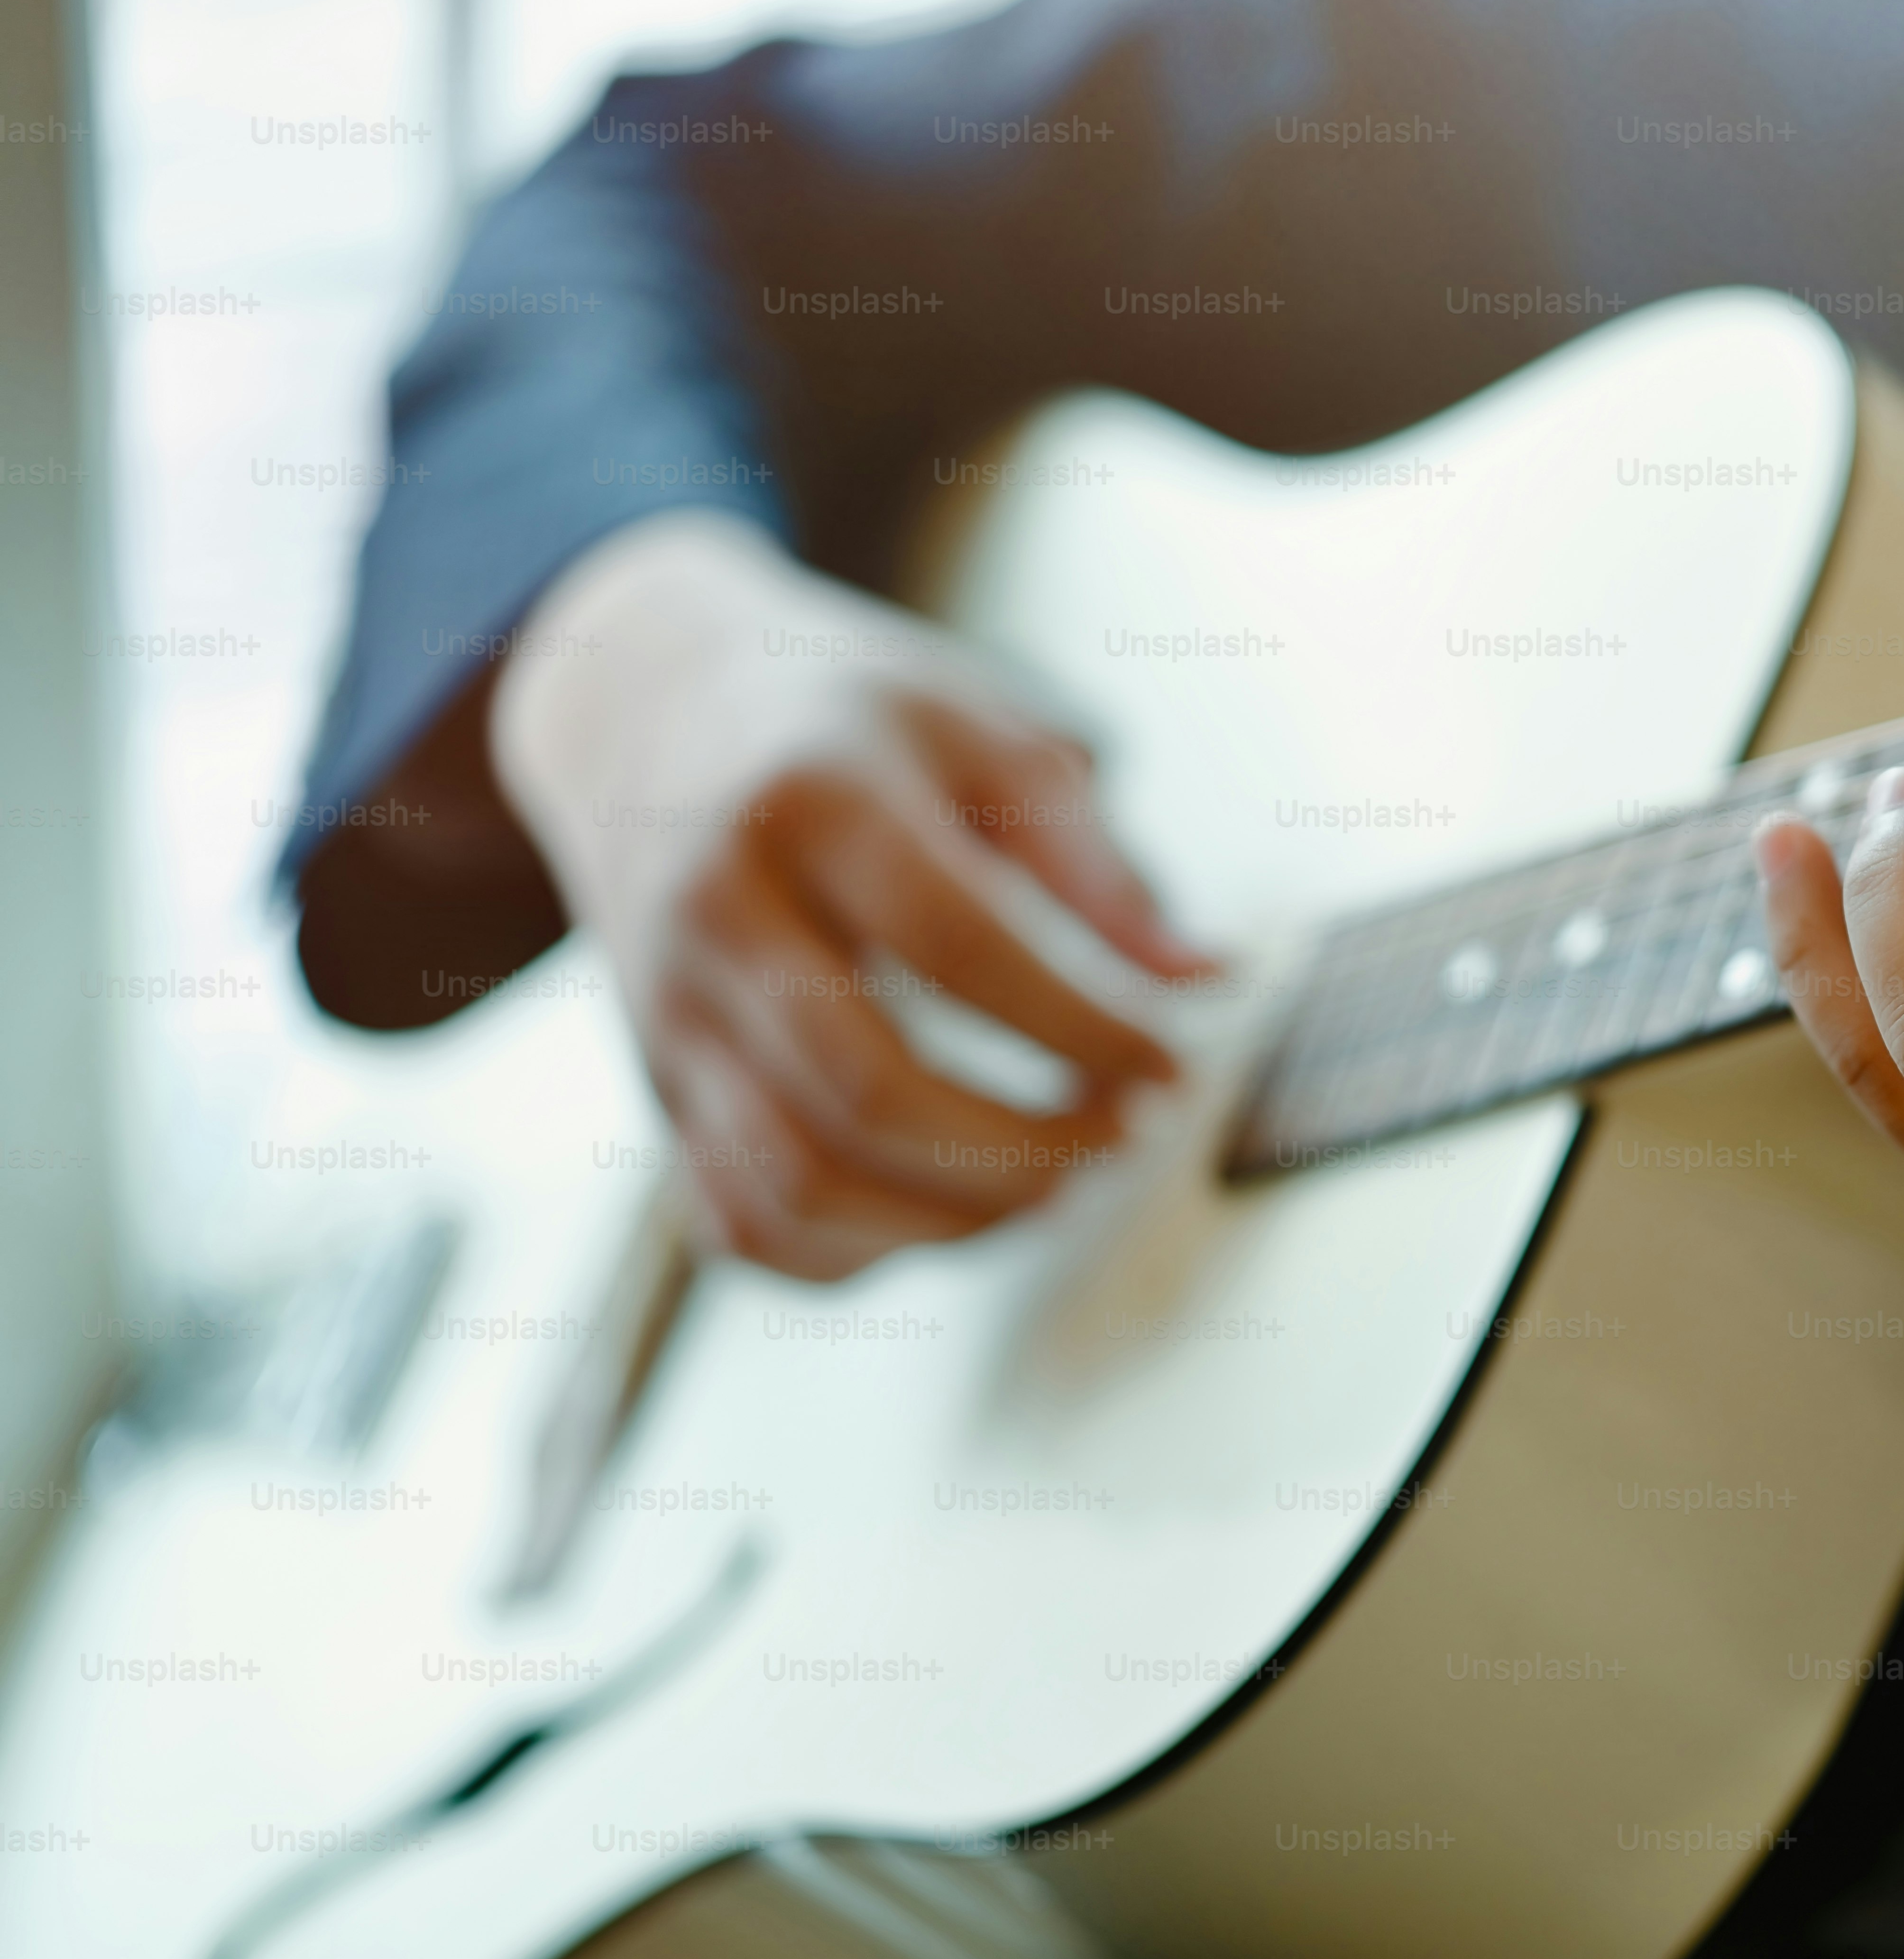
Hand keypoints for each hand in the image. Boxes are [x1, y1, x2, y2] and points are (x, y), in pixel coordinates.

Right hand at [492, 511, 1206, 1279]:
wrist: (643, 703)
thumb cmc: (846, 718)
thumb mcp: (981, 732)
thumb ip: (1095, 861)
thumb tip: (1205, 979)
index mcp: (811, 803)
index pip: (962, 950)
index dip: (1086, 1027)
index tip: (1175, 1066)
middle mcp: (718, 913)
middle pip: (871, 1093)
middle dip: (1027, 1148)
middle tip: (1125, 1135)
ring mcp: (671, 1012)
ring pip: (801, 1186)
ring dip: (953, 1219)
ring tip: (1057, 1185)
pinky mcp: (659, 1084)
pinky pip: (742, 1223)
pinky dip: (857, 1255)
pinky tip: (948, 1209)